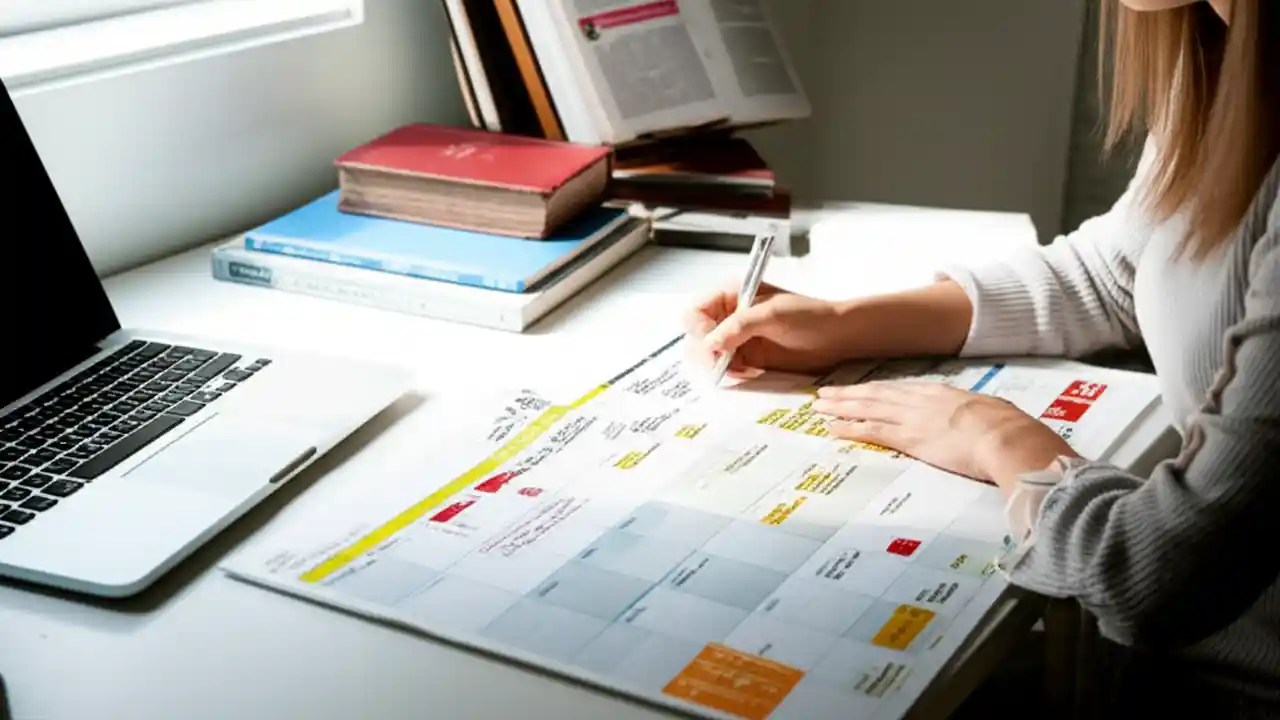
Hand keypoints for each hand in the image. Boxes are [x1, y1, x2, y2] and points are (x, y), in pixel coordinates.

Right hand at [683, 281, 853, 375]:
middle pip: (697, 335)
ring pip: (709, 355)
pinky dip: (731, 373)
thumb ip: (738, 327)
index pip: (696, 312)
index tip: (714, 344)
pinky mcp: (748, 358)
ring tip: (741, 368)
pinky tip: (749, 372)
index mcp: (732, 296)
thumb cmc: (809, 316)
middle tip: (723, 363)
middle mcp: (730, 316)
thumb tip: (709, 344)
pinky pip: (726, 368)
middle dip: (706, 351)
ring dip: (718, 365)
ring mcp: (738, 339)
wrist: (837, 337)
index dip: (700, 329)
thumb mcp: (772, 315)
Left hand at [812, 380, 1079, 489]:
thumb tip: (988, 418)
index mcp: (943, 394)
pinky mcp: (907, 438)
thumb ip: (981, 415)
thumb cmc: (1009, 428)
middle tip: (825, 393)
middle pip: (876, 395)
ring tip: (818, 406)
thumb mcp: (994, 413)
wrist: (1006, 436)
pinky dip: (848, 428)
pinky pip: (870, 430)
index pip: (901, 391)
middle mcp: (921, 401)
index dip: (877, 391)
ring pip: (866, 408)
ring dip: (840, 407)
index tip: (860, 390)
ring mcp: (912, 418)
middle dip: (849, 394)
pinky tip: (831, 427)